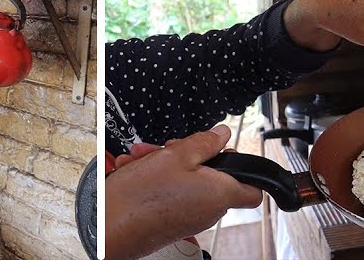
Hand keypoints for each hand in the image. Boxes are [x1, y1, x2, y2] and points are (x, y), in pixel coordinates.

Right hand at [104, 126, 261, 259]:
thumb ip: (204, 143)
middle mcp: (209, 210)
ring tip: (144, 156)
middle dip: (189, 155)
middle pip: (211, 176)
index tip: (231, 155)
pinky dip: (159, 179)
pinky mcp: (173, 221)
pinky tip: (137, 169)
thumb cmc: (141, 198)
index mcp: (219, 194)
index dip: (246, 170)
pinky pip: (174, 193)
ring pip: (188, 181)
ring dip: (168, 164)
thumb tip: (221, 135)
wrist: (110, 229)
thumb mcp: (175, 155)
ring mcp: (191, 217)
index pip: (253, 190)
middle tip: (169, 147)